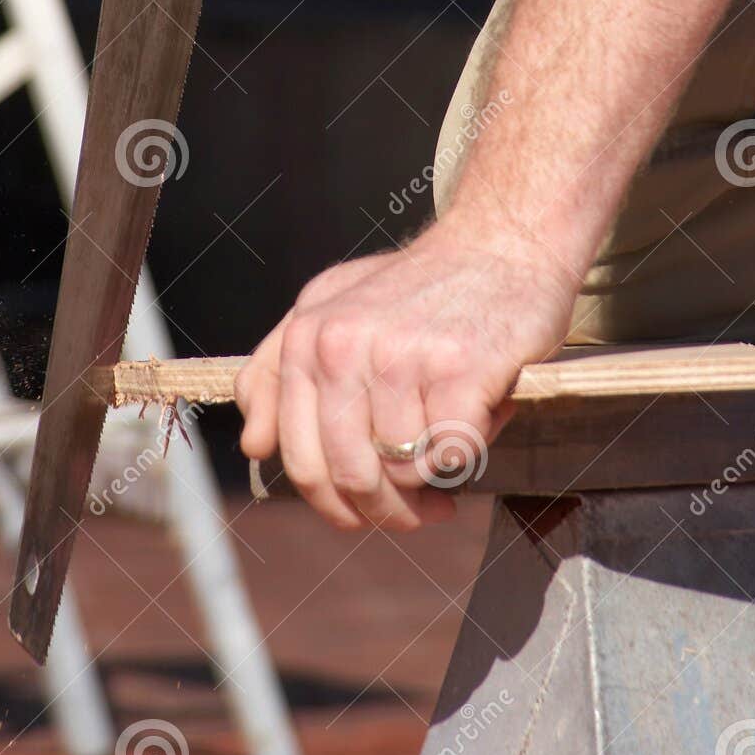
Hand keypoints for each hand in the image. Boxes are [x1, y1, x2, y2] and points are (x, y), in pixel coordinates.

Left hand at [234, 223, 577, 530]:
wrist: (500, 243)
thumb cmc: (417, 286)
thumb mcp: (329, 307)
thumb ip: (276, 371)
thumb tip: (254, 446)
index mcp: (305, 338)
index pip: (299, 459)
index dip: (335, 504)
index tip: (368, 510)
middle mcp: (342, 345)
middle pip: (350, 477)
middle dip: (389, 511)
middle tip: (424, 510)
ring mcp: (399, 356)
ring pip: (402, 471)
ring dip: (436, 473)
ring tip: (457, 428)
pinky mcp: (458, 369)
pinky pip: (448, 457)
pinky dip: (468, 452)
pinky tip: (481, 419)